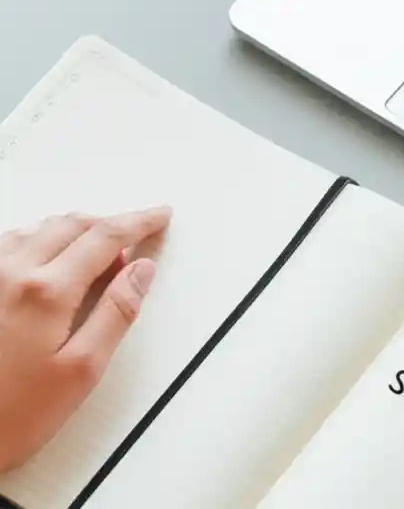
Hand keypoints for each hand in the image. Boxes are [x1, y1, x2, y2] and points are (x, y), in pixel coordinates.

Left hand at [0, 207, 171, 473]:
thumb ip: (116, 313)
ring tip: (95, 251)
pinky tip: (47, 258)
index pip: (106, 238)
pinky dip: (38, 239)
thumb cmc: (12, 414)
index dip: (139, 222)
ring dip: (73, 229)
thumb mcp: (82, 370)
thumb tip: (141, 271)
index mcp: (47, 291)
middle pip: (71, 225)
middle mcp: (11, 273)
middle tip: (136, 235)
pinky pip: (8, 244)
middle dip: (109, 223)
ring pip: (37, 229)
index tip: (161, 216)